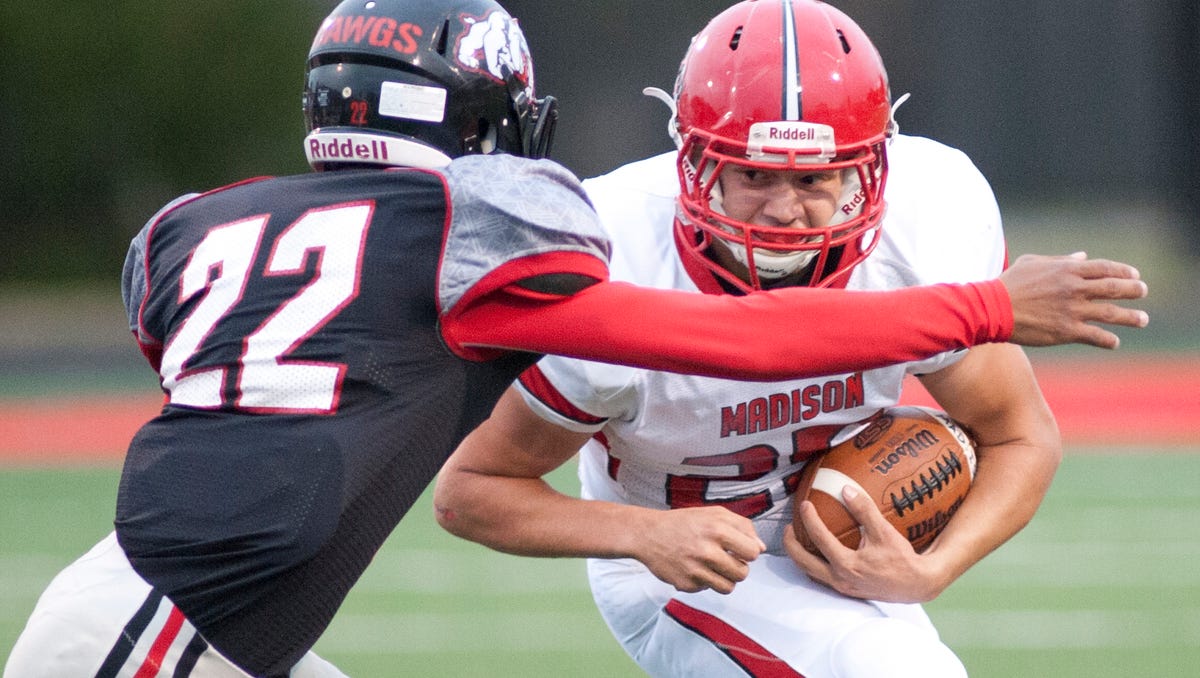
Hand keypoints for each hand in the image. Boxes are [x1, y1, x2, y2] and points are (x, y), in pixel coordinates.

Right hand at [632, 506, 765, 593]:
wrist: (648, 534)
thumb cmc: (685, 522)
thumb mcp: (714, 514)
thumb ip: (742, 526)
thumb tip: (761, 548)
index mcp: (717, 529)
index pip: (753, 553)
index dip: (748, 551)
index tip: (738, 548)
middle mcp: (707, 551)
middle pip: (743, 573)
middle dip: (738, 567)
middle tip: (725, 559)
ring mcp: (695, 570)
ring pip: (728, 587)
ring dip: (725, 578)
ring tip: (713, 566)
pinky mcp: (686, 585)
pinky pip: (708, 590)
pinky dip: (704, 581)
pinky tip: (694, 568)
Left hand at [785, 486, 945, 602]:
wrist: (917, 584)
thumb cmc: (902, 559)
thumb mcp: (884, 531)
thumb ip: (864, 510)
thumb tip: (845, 490)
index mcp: (846, 564)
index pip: (819, 538)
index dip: (809, 519)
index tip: (804, 504)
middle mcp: (840, 578)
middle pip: (803, 562)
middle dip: (790, 544)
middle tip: (787, 527)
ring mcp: (842, 587)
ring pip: (810, 572)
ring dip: (799, 556)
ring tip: (796, 539)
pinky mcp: (847, 590)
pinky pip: (821, 577)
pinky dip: (813, 564)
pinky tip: (816, 553)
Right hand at [1000, 252, 1148, 348]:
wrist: (993, 309)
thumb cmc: (1009, 284)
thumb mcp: (1033, 263)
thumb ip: (1060, 259)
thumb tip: (1081, 256)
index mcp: (1067, 270)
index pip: (1105, 268)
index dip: (1123, 271)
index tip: (1134, 275)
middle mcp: (1075, 289)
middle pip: (1115, 288)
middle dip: (1134, 290)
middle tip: (1142, 292)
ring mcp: (1072, 311)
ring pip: (1112, 313)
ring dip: (1131, 317)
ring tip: (1142, 320)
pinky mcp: (1066, 331)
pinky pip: (1096, 336)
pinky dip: (1108, 340)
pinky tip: (1114, 342)